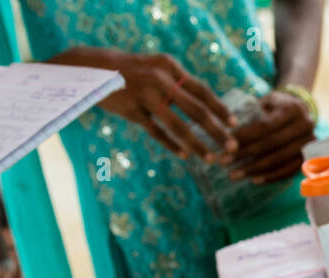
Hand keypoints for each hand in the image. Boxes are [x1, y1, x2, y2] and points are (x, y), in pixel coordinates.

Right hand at [53, 48, 235, 160]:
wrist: (94, 67)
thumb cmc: (132, 72)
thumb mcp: (157, 68)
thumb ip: (178, 83)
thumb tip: (205, 105)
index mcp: (170, 67)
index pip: (202, 90)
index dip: (220, 108)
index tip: (235, 124)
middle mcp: (160, 79)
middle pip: (196, 109)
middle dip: (217, 130)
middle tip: (232, 147)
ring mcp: (145, 95)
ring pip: (178, 124)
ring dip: (197, 143)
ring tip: (211, 158)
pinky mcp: (132, 110)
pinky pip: (156, 131)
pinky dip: (172, 144)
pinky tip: (185, 155)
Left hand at [225, 89, 315, 184]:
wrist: (300, 111)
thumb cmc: (276, 107)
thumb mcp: (265, 102)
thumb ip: (250, 113)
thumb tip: (226, 134)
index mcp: (292, 108)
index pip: (265, 125)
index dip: (244, 136)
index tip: (225, 145)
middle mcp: (305, 125)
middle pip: (271, 143)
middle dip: (245, 154)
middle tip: (224, 162)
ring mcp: (309, 143)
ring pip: (279, 159)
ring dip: (254, 169)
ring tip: (234, 174)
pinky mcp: (309, 157)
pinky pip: (288, 171)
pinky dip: (270, 177)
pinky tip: (254, 180)